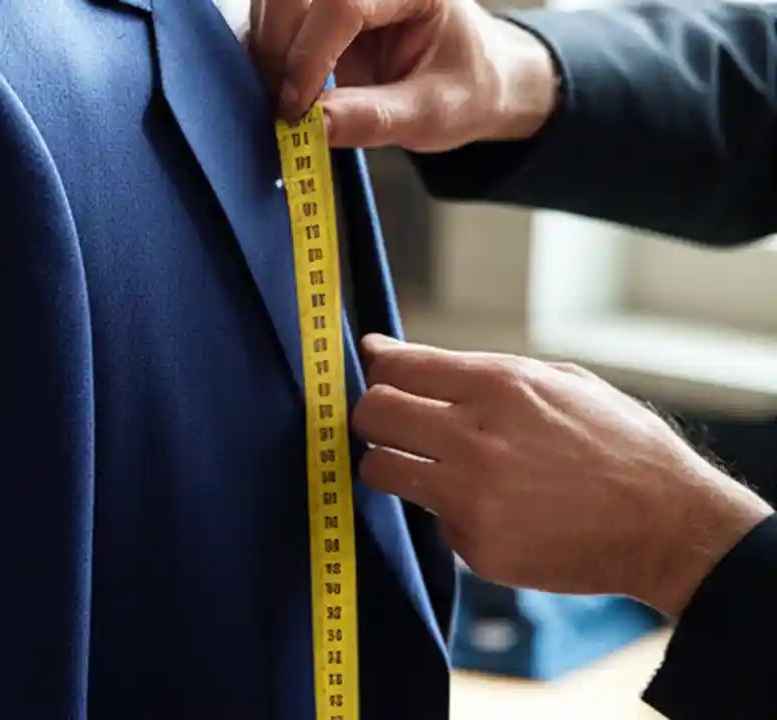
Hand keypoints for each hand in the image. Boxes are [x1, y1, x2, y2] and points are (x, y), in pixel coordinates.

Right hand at [249, 0, 559, 150]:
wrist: (471, 78)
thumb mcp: (434, 114)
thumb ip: (374, 119)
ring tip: (280, 100)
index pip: (344, 4)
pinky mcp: (320, 7)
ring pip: (274, 1)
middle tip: (280, 106)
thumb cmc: (464, 89)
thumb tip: (310, 128)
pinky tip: (277, 86)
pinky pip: (273, 16)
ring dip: (265, 49)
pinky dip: (265, 51)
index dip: (310, 55)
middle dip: (277, 48)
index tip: (295, 110)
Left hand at [350, 334, 773, 616]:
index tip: (375, 370)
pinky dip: (448, 513)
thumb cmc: (615, 443)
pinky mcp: (475, 546)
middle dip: (373, 415)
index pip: (396, 368)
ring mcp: (471, 497)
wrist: (667, 524)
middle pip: (371, 415)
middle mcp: (476, 439)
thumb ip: (475, 367)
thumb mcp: (559, 381)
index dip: (378, 367)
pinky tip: (493, 509)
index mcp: (499, 386)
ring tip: (424, 466)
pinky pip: (430, 519)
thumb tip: (391, 353)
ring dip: (391, 464)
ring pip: (378, 469)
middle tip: (392, 423)